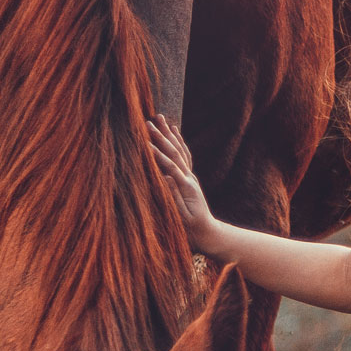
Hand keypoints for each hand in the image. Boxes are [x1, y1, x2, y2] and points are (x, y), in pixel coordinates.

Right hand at [146, 113, 215, 248]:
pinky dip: (178, 141)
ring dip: (168, 133)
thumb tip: (165, 176)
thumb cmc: (191, 229)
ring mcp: (190, 176)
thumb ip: (174, 196)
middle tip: (147, 122)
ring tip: (159, 118)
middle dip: (160, 136)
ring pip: (179, 149)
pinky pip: (184, 154)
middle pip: (174, 152)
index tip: (144, 141)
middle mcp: (189, 177)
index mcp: (186, 186)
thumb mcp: (182, 216)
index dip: (156, 153)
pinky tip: (174, 130)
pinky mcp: (189, 177)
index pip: (169, 165)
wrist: (206, 232)